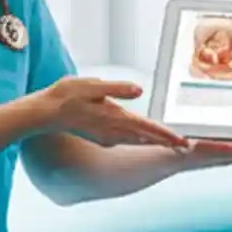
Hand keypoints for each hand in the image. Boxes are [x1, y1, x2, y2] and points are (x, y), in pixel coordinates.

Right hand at [41, 77, 187, 148]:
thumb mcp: (92, 86)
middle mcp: (113, 132)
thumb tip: (140, 90)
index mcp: (114, 118)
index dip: (167, 136)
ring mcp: (107, 137)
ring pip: (138, 141)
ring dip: (155, 142)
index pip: (147, 128)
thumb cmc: (67, 96)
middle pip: (146, 138)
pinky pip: (128, 140)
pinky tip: (146, 137)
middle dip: (167, 142)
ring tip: (173, 142)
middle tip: (187, 146)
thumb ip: (117, 89)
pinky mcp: (101, 136)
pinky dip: (141, 139)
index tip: (184, 143)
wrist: (44, 113)